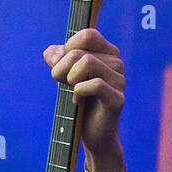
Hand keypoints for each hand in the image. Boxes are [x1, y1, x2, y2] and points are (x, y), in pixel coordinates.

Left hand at [43, 27, 125, 165]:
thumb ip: (57, 58)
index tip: (63, 65)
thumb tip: (51, 54)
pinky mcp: (118, 99)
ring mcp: (120, 81)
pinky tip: (77, 101)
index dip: (67, 48)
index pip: (87, 35)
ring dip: (69, 79)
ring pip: (87, 63)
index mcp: (108, 53)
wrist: (93, 136)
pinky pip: (94, 84)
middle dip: (60, 69)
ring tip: (72, 92)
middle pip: (79, 52)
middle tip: (62, 84)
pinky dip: (78, 92)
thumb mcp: (64, 76)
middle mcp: (117, 63)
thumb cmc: (80, 103)